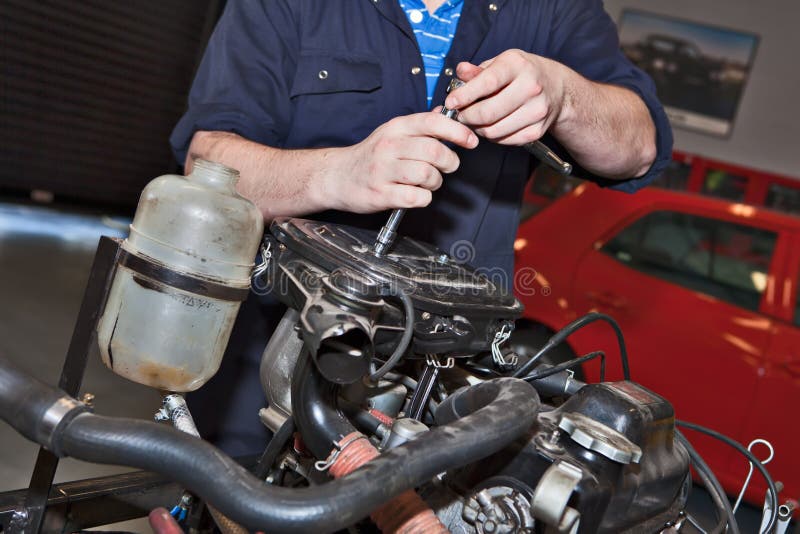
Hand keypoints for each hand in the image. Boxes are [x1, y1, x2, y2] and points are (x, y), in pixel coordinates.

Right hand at [325, 112, 477, 212]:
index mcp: (396, 128)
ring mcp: (383, 171)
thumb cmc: (370, 156)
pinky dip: (423, 199)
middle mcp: (389, 146)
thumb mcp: (393, 133)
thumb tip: (447, 113)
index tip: (470, 141)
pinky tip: (416, 195)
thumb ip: (421, 125)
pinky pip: (417, 198)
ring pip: (427, 175)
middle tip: (447, 167)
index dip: (457, 131)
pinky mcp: (381, 194)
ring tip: (428, 183)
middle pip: (435, 151)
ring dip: (436, 182)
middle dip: (450, 162)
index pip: (433, 122)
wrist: (337, 177)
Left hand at [445, 50, 570, 145]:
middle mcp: (531, 87)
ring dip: (478, 129)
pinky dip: (493, 136)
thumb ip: (478, 71)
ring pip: (493, 131)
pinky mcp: (537, 131)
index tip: (451, 103)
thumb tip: (461, 71)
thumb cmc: (522, 73)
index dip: (465, 96)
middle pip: (488, 113)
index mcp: (518, 65)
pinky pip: (504, 140)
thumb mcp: (501, 63)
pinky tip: (493, 125)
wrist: (556, 87)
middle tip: (460, 115)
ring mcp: (536, 111)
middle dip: (467, 117)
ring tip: (476, 120)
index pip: (487, 83)